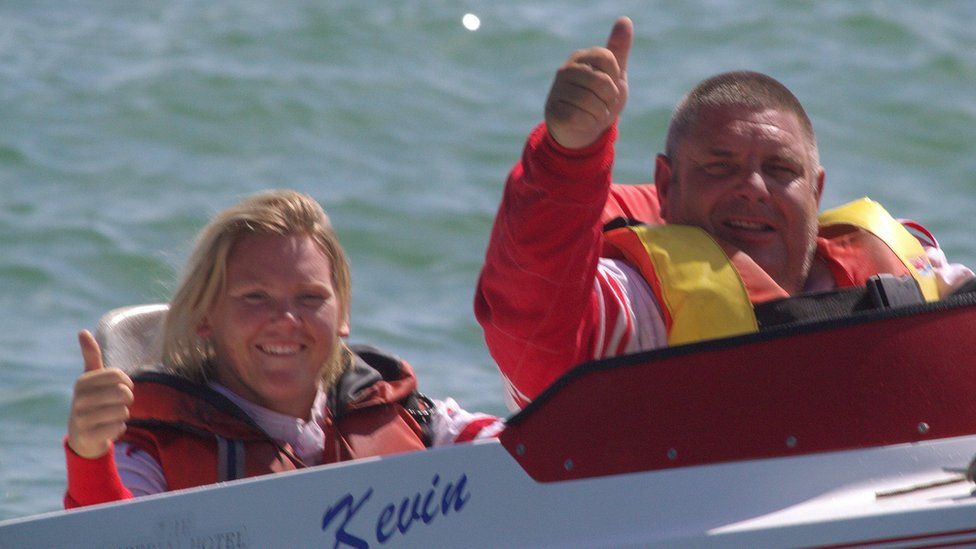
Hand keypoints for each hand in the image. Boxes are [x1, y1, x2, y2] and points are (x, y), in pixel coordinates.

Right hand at [67, 330, 134, 458]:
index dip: (127, 383)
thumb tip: (82, 331)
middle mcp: (79, 399)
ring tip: (111, 416)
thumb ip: (91, 356)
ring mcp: (81, 418)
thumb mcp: (91, 378)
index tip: (122, 388)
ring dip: (123, 415)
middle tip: (119, 404)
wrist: (82, 435)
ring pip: (122, 411)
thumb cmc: (93, 400)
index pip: (118, 376)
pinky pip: (118, 428)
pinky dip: (120, 428)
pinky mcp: (87, 436)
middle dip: (128, 399)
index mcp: (82, 382)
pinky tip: (109, 428)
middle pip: (122, 393)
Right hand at [544, 16, 632, 148]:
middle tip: (603, 103)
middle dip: (609, 98)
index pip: (608, 58)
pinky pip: (580, 116)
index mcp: (581, 57)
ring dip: (600, 113)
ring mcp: (557, 89)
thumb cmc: (600, 99)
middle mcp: (566, 69)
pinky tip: (583, 121)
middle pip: (601, 81)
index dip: (615, 77)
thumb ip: (619, 49)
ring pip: (591, 101)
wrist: (583, 130)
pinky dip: (589, 123)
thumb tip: (624, 19)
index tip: (610, 85)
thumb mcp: (614, 75)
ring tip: (594, 113)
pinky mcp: (553, 109)